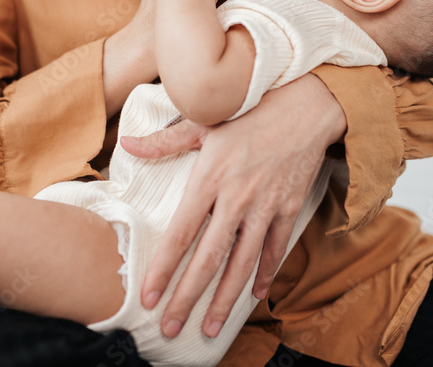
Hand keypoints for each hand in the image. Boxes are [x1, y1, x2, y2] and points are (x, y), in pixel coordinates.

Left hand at [120, 74, 346, 338]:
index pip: (181, 234)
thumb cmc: (249, 108)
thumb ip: (164, 141)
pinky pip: (274, 249)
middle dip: (187, 298)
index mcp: (209, 177)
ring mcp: (266, 206)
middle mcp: (236, 198)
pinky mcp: (289, 208)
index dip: (163, 269)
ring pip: (241, 264)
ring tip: (209, 327)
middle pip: (208, 259)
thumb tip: (126, 145)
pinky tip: (253, 295)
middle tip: (170, 328)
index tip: (148, 296)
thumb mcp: (203, 120)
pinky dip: (264, 274)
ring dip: (225, 300)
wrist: (306, 103)